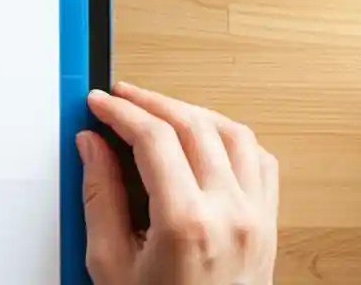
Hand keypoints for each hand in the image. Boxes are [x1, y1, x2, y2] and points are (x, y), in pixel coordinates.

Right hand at [78, 82, 278, 284]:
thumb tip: (92, 145)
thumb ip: (100, 196)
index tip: (99, 104)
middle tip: (121, 98)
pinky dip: (231, 138)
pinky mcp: (268, 225)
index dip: (121, 111)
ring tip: (160, 111)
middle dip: (151, 102)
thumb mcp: (110, 263)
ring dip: (192, 112)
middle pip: (193, 124)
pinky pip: (260, 161)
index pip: (154, 137)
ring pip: (233, 133)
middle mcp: (229, 214)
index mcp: (187, 223)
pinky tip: (204, 140)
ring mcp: (256, 218)